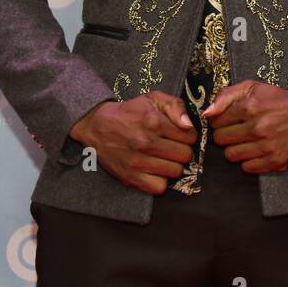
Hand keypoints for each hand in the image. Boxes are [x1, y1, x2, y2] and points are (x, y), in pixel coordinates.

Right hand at [69, 91, 198, 195]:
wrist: (97, 126)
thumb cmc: (129, 112)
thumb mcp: (153, 99)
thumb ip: (175, 106)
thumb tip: (189, 126)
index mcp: (154, 122)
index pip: (190, 137)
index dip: (188, 135)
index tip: (179, 135)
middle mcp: (146, 142)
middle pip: (185, 156)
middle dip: (182, 151)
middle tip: (172, 147)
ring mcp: (138, 161)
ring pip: (175, 172)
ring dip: (173, 165)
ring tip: (164, 158)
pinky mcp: (130, 177)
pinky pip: (159, 187)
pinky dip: (161, 181)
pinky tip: (156, 170)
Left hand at [202, 79, 287, 173]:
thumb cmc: (279, 100)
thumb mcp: (253, 87)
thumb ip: (226, 95)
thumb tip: (207, 114)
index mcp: (251, 107)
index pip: (215, 121)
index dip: (219, 121)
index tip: (228, 120)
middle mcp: (259, 127)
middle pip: (220, 140)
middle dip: (225, 135)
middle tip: (236, 131)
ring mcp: (267, 146)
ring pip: (231, 156)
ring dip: (235, 149)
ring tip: (246, 141)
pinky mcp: (275, 161)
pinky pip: (247, 168)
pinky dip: (248, 161)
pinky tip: (256, 150)